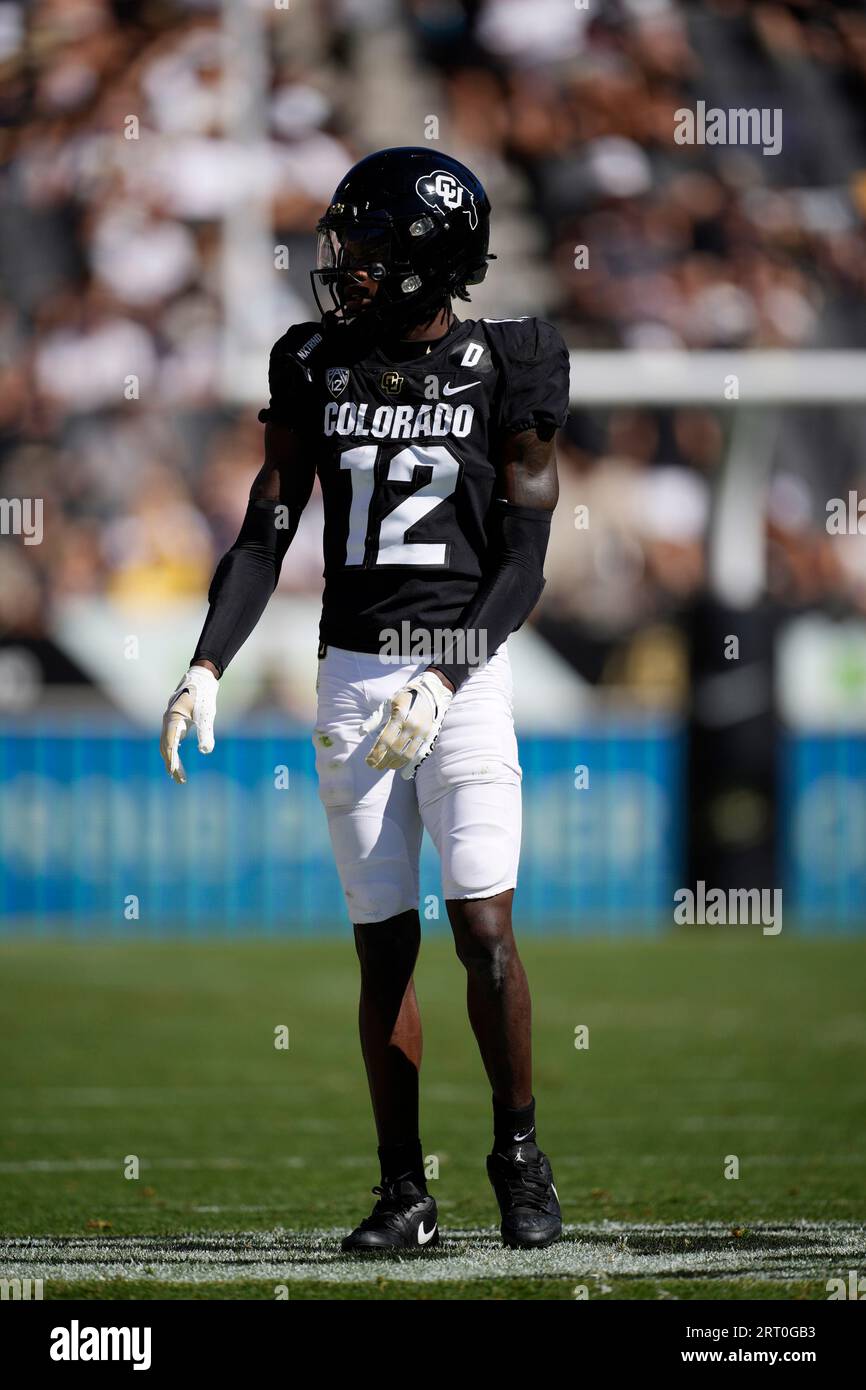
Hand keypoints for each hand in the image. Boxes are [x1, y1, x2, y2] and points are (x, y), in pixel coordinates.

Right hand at [160, 665, 218, 783]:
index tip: (173, 772)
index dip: (171, 759)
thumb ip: (206, 732)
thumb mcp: (206, 715)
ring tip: (179, 777)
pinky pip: (171, 741)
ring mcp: (170, 722)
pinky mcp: (175, 723)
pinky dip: (174, 753)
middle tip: (179, 780)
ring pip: (167, 745)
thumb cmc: (204, 696)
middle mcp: (167, 721)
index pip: (169, 743)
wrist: (201, 679)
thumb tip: (206, 751)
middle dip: (171, 764)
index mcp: (173, 719)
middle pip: (166, 747)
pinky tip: (178, 764)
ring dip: (172, 760)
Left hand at [365, 670, 453, 779]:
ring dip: (395, 764)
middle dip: (383, 761)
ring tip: (386, 766)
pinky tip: (404, 774)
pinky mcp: (429, 736)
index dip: (376, 753)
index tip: (368, 761)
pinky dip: (412, 766)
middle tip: (374, 766)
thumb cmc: (405, 697)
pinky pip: (420, 755)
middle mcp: (412, 726)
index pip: (385, 740)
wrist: (431, 691)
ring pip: (407, 755)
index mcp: (400, 716)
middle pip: (395, 750)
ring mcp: (422, 732)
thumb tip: (362, 732)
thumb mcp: (388, 703)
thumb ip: (375, 719)